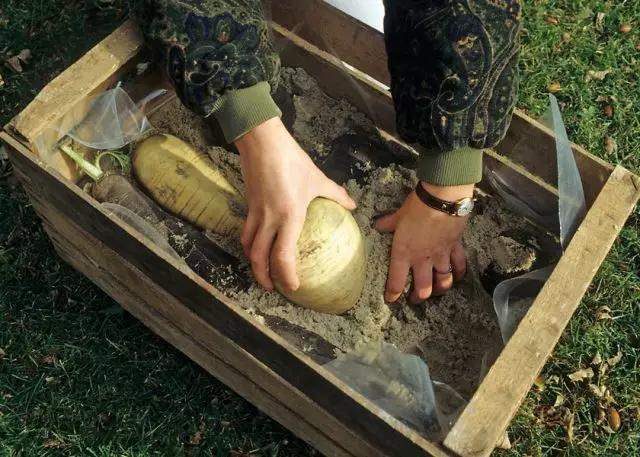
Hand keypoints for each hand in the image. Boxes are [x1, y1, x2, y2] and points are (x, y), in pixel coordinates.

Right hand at [234, 117, 355, 291]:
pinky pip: (246, 231)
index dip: (286, 275)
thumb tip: (352, 206)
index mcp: (290, 216)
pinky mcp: (248, 205)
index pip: (284, 255)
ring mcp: (256, 213)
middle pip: (259, 257)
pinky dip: (249, 243)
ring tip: (261, 271)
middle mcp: (270, 219)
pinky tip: (256, 245)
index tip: (292, 286)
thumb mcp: (317, 178)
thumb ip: (335, 194)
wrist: (262, 143)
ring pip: (249, 246)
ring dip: (253, 262)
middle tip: (272, 287)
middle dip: (263, 276)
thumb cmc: (292, 160)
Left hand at [375, 182, 471, 303]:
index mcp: (404, 253)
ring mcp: (441, 255)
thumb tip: (376, 226)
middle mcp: (422, 259)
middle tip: (414, 300)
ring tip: (436, 292)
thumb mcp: (398, 216)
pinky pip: (459, 265)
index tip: (391, 299)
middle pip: (424, 289)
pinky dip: (459, 273)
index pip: (397, 281)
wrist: (442, 199)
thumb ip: (387, 224)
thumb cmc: (417, 206)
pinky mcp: (455, 248)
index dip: (393, 293)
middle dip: (418, 298)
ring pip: (444, 281)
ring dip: (440, 290)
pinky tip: (458, 276)